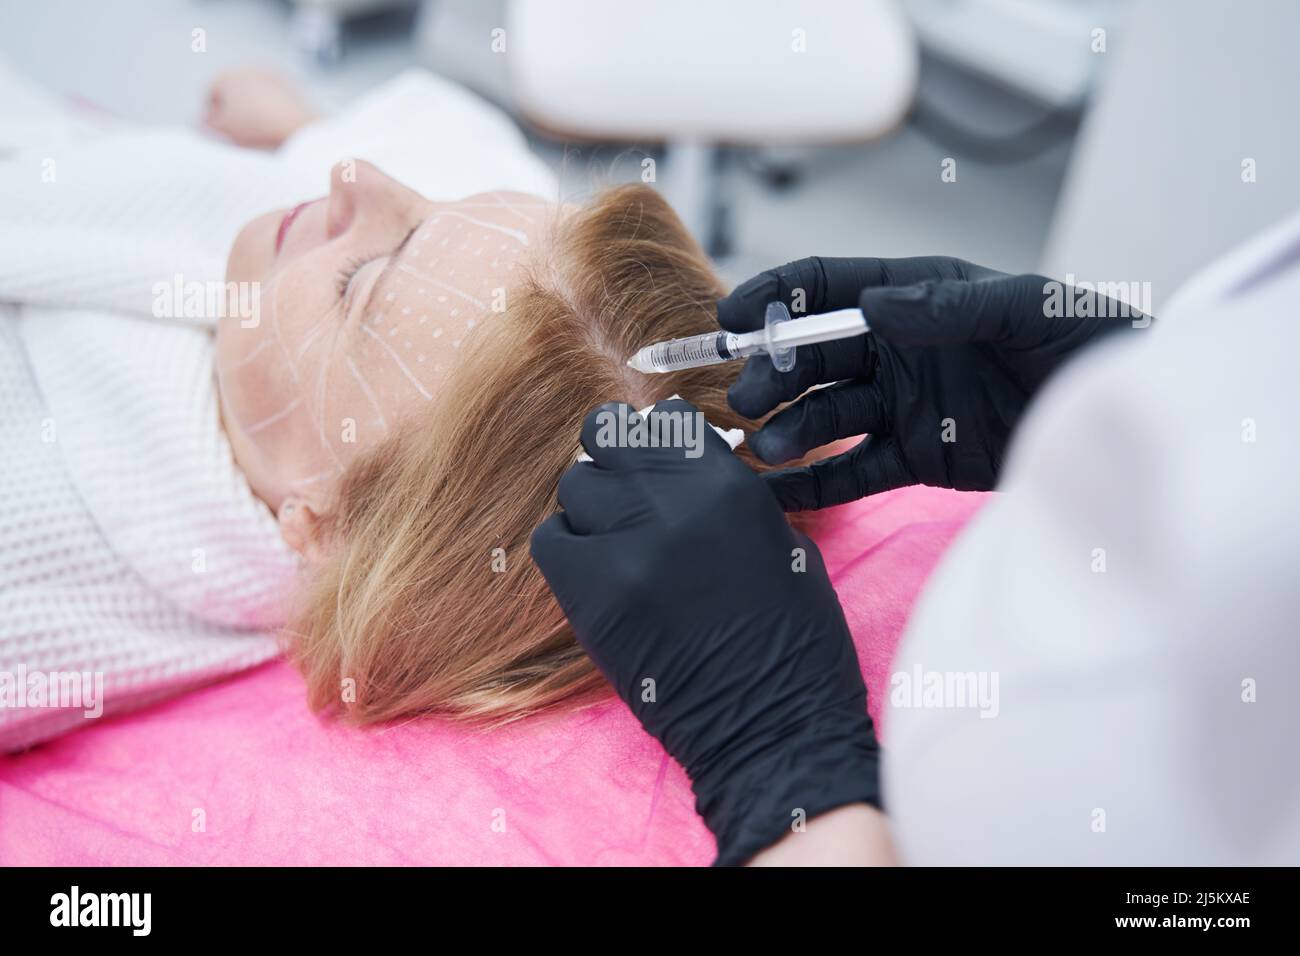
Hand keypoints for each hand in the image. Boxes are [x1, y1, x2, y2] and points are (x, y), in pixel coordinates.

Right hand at [203, 66, 318, 148]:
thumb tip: (201, 123)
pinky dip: (270, 106)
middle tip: (232, 128)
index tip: (213, 127)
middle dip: (231, 107)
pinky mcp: (290, 83)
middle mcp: (248, 68)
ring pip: (254, 91)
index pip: (211, 92)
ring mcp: (271, 73)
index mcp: (227, 76)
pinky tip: (273, 124)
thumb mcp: (224, 132)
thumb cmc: (256, 128)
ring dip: (250, 105)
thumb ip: (206, 126)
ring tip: (254, 128)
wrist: (297, 127)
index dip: (210, 111)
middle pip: (233, 88)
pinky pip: (274, 95)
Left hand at [530, 399, 880, 864]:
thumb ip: (725, 496)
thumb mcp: (783, 543)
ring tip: (614, 541)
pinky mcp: (591, 594)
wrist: (769, 726)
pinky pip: (551, 540)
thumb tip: (682, 469)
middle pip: (606, 439)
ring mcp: (626, 547)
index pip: (667, 420)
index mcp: (730, 486)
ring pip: (575, 487)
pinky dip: (567, 548)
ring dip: (591, 508)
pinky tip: (592, 571)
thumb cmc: (792, 640)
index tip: (654, 457)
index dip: (655, 436)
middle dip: (613, 457)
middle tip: (623, 488)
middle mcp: (675, 504)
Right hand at [719, 256, 1150, 509]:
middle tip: (750, 397)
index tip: (732, 314)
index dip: (776, 296)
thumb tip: (873, 305)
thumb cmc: (1088, 342)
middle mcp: (898, 348)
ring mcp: (901, 405)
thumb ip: (952, 305)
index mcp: (918, 294)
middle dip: (775, 373)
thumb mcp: (1030, 309)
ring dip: (789, 430)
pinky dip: (811, 483)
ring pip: (825, 416)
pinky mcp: (913, 458)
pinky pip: (850, 471)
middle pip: (815, 357)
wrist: (1128, 421)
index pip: (830, 287)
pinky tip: (772, 492)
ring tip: (763, 450)